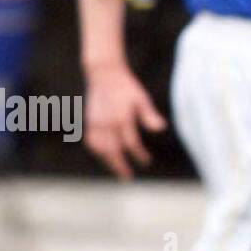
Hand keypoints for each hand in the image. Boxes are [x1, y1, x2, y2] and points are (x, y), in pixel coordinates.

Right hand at [83, 62, 167, 179]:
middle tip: (127, 177)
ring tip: (118, 169)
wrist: (104, 73)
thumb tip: (161, 128)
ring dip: (108, 161)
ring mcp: (95, 122)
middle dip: (120, 165)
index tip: (147, 161)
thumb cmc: (126, 87)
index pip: (131, 143)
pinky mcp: (89, 121)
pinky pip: (91, 141)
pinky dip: (97, 151)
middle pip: (112, 151)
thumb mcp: (142, 99)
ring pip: (100, 148)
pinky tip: (105, 156)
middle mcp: (107, 122)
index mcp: (122, 118)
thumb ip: (149, 115)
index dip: (139, 155)